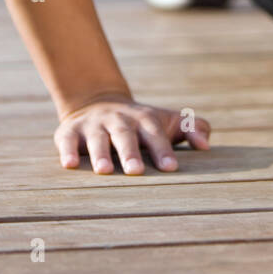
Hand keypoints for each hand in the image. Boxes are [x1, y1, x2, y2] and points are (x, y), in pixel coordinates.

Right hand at [54, 95, 210, 173]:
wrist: (98, 102)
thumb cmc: (143, 124)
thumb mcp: (168, 122)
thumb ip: (192, 128)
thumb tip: (206, 146)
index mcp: (144, 120)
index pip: (155, 134)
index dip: (162, 149)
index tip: (171, 168)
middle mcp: (118, 121)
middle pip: (125, 135)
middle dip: (130, 152)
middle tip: (136, 172)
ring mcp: (93, 125)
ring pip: (97, 138)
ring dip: (100, 153)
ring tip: (104, 171)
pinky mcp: (70, 132)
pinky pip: (66, 141)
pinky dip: (67, 151)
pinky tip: (69, 165)